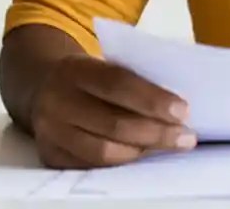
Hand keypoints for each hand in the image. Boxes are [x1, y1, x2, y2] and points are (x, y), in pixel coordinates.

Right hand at [30, 54, 195, 167]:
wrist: (43, 86)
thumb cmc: (89, 76)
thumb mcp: (103, 64)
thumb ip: (133, 78)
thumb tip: (177, 105)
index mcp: (75, 69)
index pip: (117, 84)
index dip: (152, 99)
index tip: (183, 111)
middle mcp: (57, 100)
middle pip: (113, 123)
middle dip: (156, 132)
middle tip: (186, 136)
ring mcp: (51, 131)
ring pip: (103, 151)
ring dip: (143, 151)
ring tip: (170, 146)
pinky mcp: (51, 155)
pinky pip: (92, 166)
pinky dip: (122, 162)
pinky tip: (143, 155)